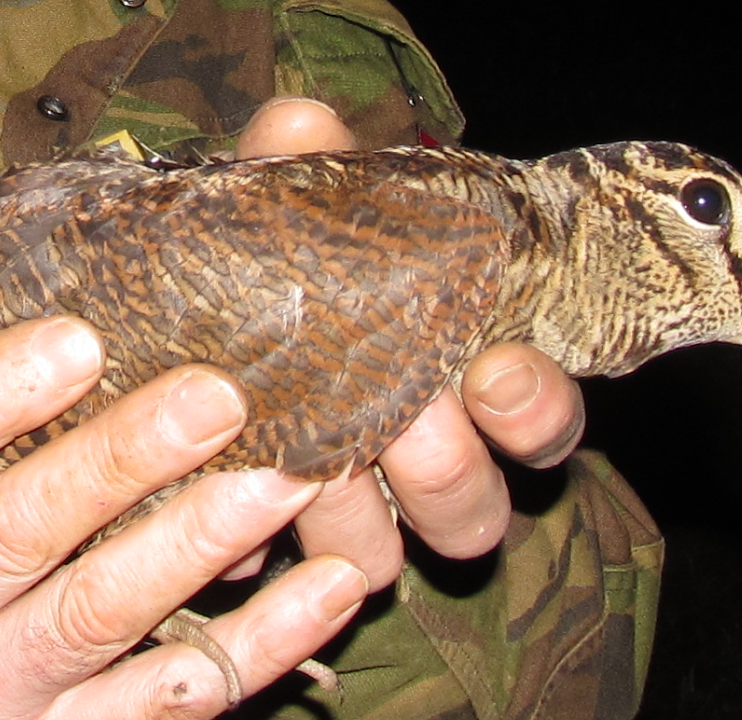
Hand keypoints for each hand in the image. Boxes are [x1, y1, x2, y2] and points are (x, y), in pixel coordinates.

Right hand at [0, 321, 369, 719]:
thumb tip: (119, 340)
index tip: (81, 338)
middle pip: (16, 529)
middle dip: (124, 456)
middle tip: (220, 396)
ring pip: (100, 612)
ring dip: (203, 539)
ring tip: (287, 479)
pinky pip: (170, 699)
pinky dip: (261, 642)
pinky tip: (329, 586)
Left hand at [229, 98, 586, 582]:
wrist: (198, 324)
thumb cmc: (286, 262)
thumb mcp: (300, 206)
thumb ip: (311, 167)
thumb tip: (301, 123)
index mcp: (463, 377)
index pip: (544, 420)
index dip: (535, 410)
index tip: (494, 371)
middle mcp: (423, 459)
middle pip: (477, 508)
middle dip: (448, 471)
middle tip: (408, 423)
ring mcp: (355, 510)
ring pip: (394, 558)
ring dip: (360, 528)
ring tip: (309, 481)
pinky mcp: (278, 541)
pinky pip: (281, 574)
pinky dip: (264, 552)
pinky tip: (235, 526)